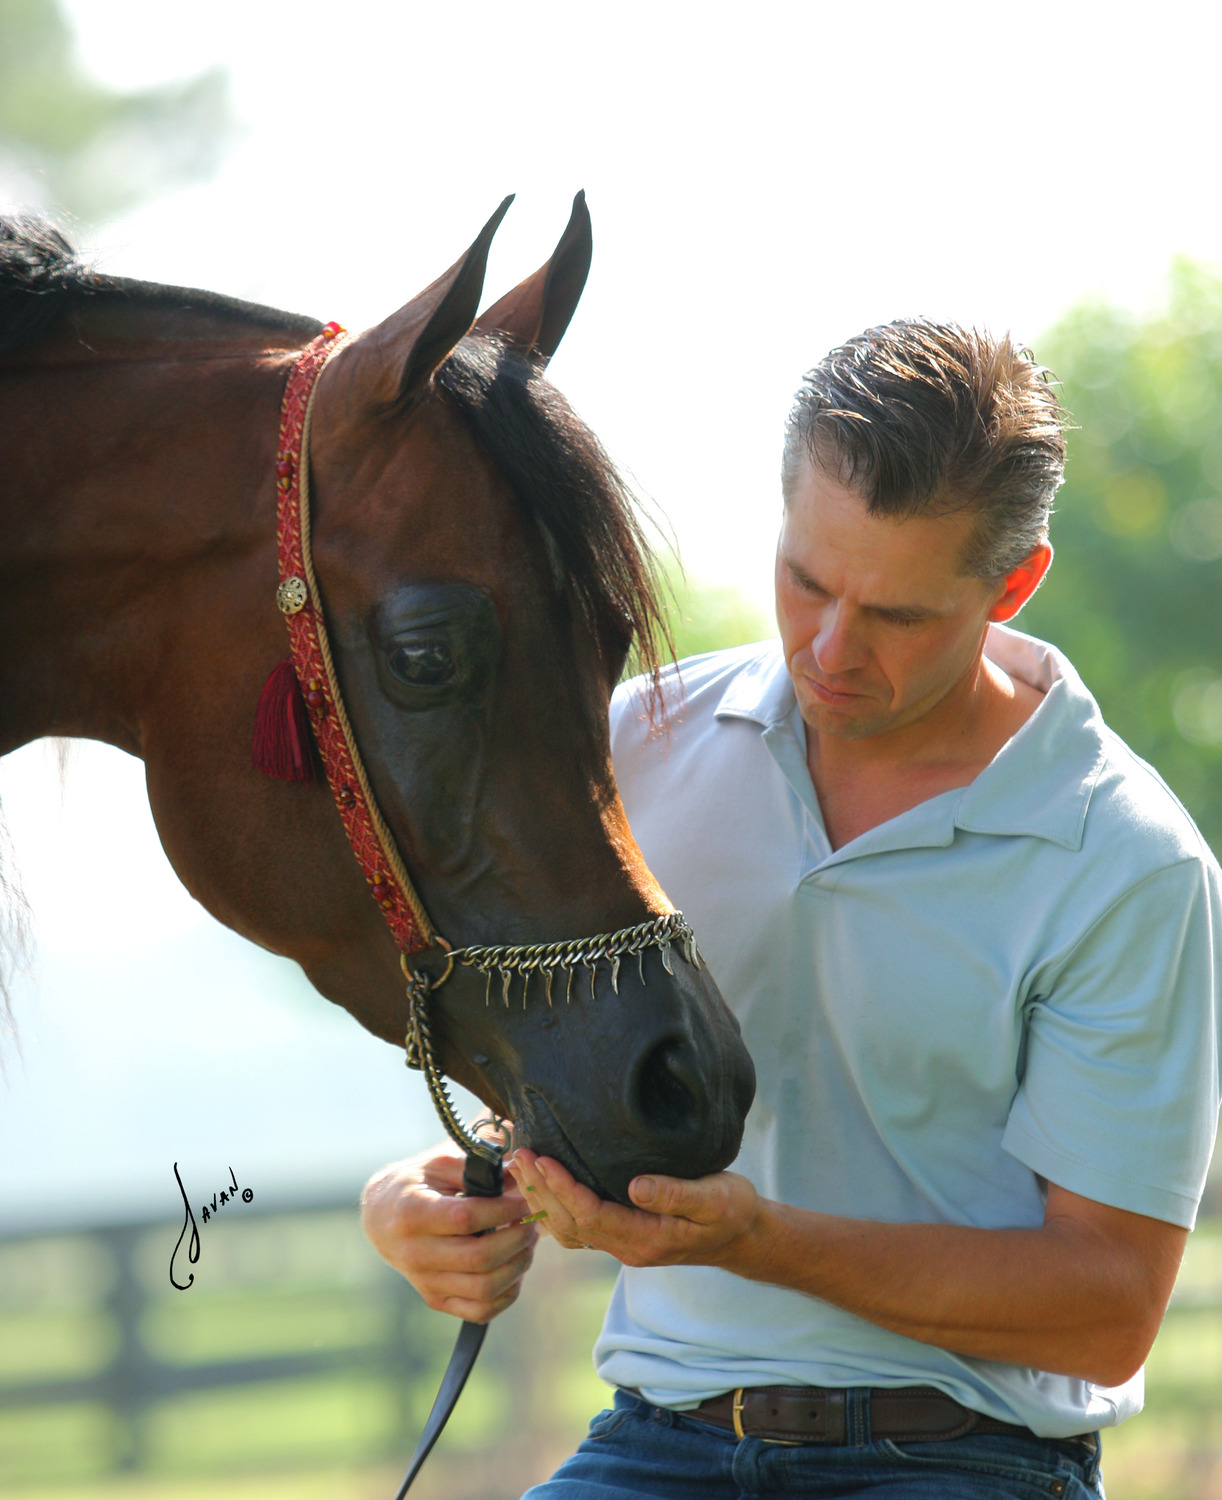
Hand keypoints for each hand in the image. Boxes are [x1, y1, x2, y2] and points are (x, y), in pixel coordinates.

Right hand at [360, 1143, 537, 1322]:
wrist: (382, 1218)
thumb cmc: (417, 1183)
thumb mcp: (440, 1163)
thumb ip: (478, 1166)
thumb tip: (519, 1172)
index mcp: (413, 1213)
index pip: (466, 1219)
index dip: (504, 1210)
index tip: (524, 1198)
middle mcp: (416, 1253)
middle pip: (480, 1258)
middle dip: (518, 1238)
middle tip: (532, 1220)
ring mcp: (425, 1282)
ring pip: (484, 1289)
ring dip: (518, 1265)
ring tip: (528, 1242)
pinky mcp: (435, 1299)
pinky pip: (480, 1311)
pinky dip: (507, 1294)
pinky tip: (515, 1267)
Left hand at [506, 1150, 763, 1271]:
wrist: (740, 1235)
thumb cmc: (731, 1211)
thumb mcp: (714, 1198)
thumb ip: (675, 1193)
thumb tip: (635, 1186)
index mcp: (646, 1239)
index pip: (593, 1216)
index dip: (565, 1189)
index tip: (545, 1160)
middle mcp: (627, 1247)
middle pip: (571, 1223)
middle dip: (542, 1189)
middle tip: (519, 1154)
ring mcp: (622, 1243)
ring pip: (568, 1227)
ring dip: (541, 1197)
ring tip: (520, 1165)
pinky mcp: (621, 1233)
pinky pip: (577, 1224)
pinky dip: (553, 1204)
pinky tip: (541, 1183)